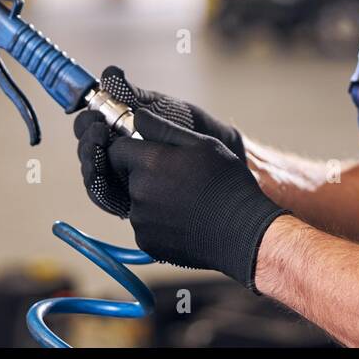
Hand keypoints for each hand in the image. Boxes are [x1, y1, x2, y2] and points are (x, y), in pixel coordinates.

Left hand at [74, 66, 245, 218]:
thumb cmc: (226, 183)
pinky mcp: (146, 241)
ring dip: (151, 197)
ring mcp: (141, 220)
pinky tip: (183, 218)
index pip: (117, 149)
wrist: (242, 232)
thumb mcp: (202, 144)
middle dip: (144, 173)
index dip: (132, 148)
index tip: (151, 152)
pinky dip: (157, 221)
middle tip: (176, 177)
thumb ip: (163, 128)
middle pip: (126, 175)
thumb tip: (137, 117)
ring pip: (135, 200)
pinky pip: (144, 224)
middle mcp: (139, 191)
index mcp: (150, 162)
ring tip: (184, 199)